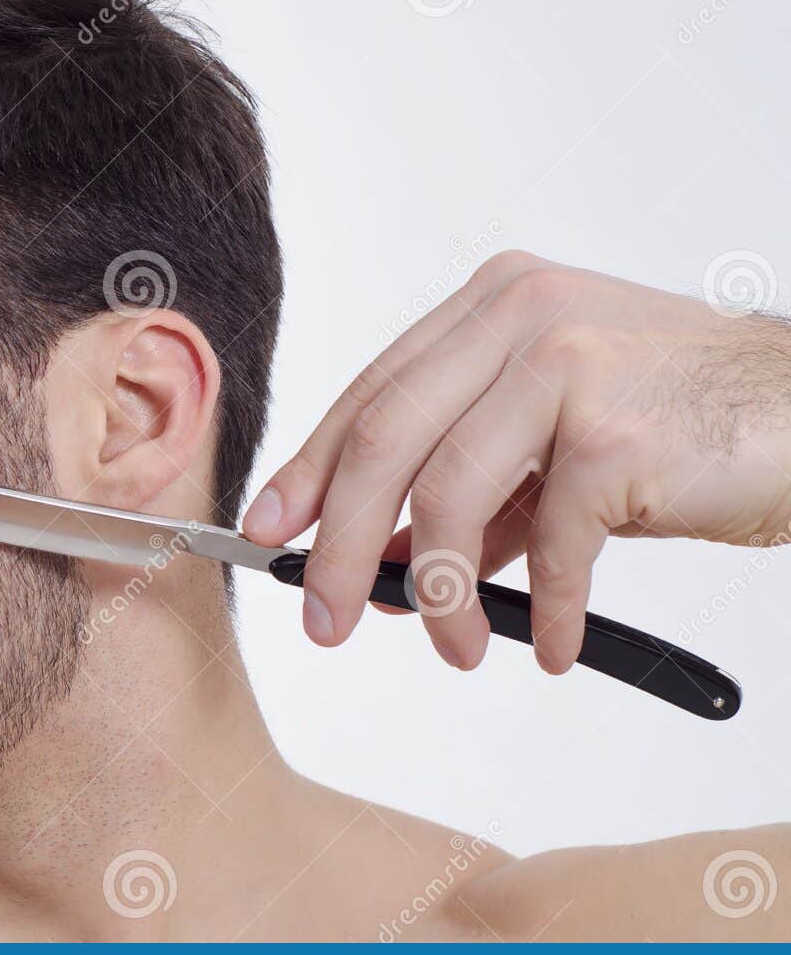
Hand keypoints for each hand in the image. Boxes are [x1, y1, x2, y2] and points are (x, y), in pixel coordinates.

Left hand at [241, 250, 790, 671]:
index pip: (372, 394)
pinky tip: (548, 644)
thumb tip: (385, 565)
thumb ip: (477, 489)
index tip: (268, 532)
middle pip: (383, 444)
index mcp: (493, 306)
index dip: (309, 469)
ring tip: (456, 649)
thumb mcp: (558, 441)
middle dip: (339, 546)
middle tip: (323, 620)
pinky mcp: (615, 433)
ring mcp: (567, 365)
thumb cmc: (686, 423)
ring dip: (438, 597)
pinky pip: (548, 547)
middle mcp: (519, 318)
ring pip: (447, 499)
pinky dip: (541, 612)